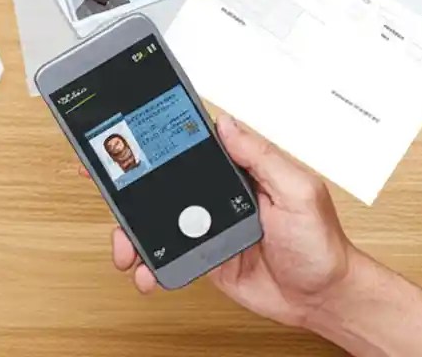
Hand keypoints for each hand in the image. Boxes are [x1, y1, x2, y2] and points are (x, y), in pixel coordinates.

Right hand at [97, 114, 358, 327]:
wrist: (321, 298)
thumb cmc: (321, 243)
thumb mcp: (298, 190)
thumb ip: (261, 156)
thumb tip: (227, 123)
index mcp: (237, 169)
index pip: (188, 143)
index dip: (154, 136)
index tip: (124, 131)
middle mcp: (216, 193)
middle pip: (160, 180)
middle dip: (125, 182)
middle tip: (99, 181)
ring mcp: (205, 224)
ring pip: (154, 219)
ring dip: (131, 230)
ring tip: (125, 246)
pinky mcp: (201, 254)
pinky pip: (165, 253)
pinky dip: (149, 262)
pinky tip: (146, 269)